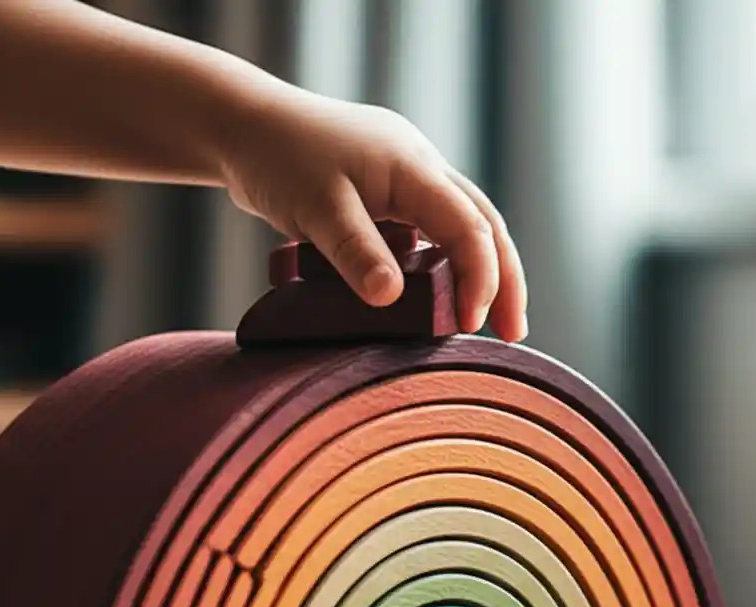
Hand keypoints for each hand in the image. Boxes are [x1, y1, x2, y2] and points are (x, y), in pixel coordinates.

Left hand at [221, 90, 527, 341]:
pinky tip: (433, 294)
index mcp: (414, 167)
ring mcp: (404, 179)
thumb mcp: (316, 208)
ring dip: (477, 270)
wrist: (243, 125)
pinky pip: (427, 228)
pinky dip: (440, 262)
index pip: (469, 226)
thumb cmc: (278, 157)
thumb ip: (355, 251)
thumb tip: (390, 299)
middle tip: (512, 331)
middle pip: (483, 224)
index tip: (470, 324)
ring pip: (460, 225)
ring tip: (484, 318)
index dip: (479, 277)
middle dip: (504, 278)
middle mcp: (420, 169)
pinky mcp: (384, 193)